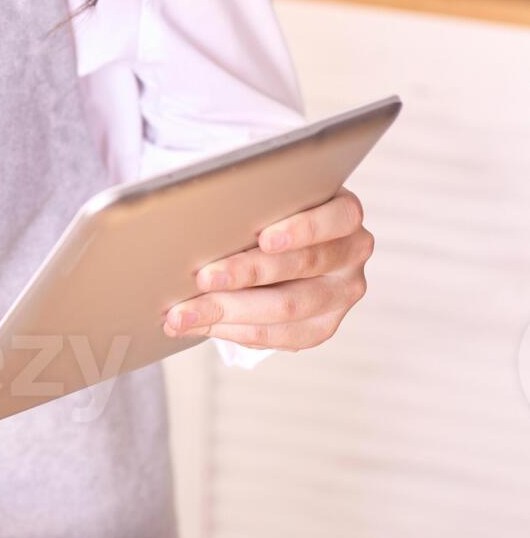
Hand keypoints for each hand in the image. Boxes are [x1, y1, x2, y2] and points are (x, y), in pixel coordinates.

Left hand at [162, 189, 373, 351]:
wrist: (289, 247)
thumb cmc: (273, 214)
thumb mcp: (275, 200)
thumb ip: (257, 205)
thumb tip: (203, 220)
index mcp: (346, 215)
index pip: (335, 220)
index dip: (302, 230)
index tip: (264, 239)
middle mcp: (352, 254)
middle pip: (302, 267)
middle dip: (247, 273)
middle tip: (203, 278)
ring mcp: (341, 295)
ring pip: (287, 308)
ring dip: (230, 310)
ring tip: (186, 313)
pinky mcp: (324, 326)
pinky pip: (280, 337)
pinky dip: (236, 331)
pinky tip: (203, 325)